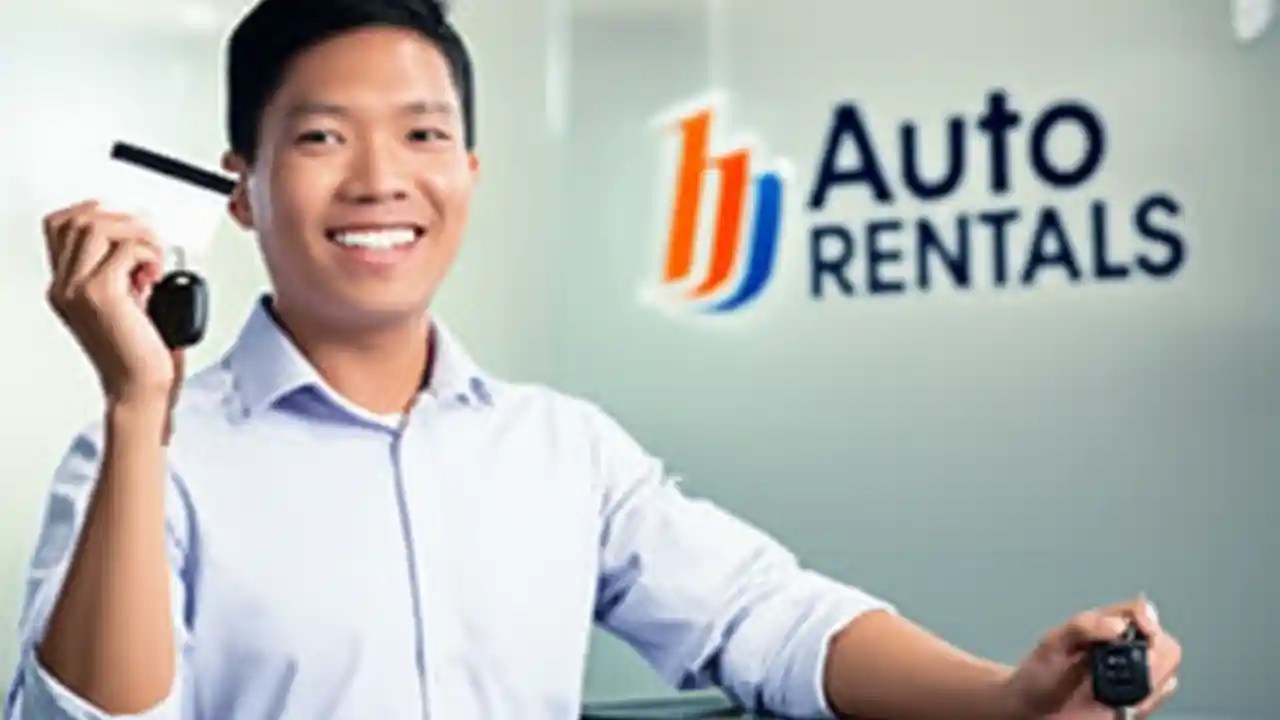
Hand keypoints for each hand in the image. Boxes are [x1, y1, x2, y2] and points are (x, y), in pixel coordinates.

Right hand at [43, 200, 182, 407]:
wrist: (139, 388)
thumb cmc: (139, 354)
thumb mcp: (126, 302)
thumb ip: (121, 272)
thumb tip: (141, 238)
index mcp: (65, 287)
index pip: (61, 225)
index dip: (97, 213)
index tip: (130, 226)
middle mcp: (65, 286)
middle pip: (80, 219)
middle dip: (124, 221)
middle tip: (149, 244)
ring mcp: (78, 289)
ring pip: (98, 226)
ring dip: (138, 235)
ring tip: (154, 261)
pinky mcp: (102, 294)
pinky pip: (127, 249)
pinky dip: (150, 254)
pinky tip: (156, 276)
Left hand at [1004, 595, 1181, 718]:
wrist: (1032, 710)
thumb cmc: (1039, 673)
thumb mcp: (1053, 644)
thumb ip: (1083, 627)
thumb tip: (1120, 625)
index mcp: (1104, 627)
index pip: (1141, 613)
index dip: (1148, 621)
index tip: (1144, 633)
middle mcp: (1124, 649)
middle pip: (1165, 644)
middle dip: (1158, 655)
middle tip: (1131, 668)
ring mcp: (1131, 676)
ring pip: (1168, 672)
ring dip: (1155, 679)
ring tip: (1124, 689)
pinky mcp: (1134, 702)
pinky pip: (1159, 697)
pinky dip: (1151, 699)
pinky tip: (1125, 703)